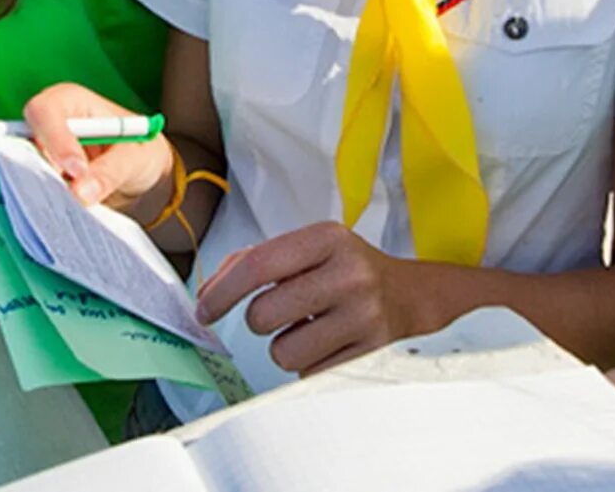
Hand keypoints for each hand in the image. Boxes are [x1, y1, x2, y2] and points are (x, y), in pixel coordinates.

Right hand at [22, 83, 173, 214]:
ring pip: (24, 170)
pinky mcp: (40, 177)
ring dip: (44, 190)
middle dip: (44, 170)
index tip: (76, 170)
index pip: (45, 112)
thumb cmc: (139, 153)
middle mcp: (47, 124)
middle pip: (25, 142)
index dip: (55, 140)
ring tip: (72, 207)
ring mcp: (40, 152)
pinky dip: (45, 202)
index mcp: (70, 101)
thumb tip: (79, 193)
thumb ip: (110, 172)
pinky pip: (30, 190)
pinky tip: (66, 213)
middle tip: (70, 195)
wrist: (139, 177)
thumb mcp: (135, 158)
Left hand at [195, 222, 421, 376]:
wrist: (410, 295)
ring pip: (283, 352)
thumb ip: (254, 263)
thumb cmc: (346, 270)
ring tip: (310, 329)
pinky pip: (309, 374)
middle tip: (282, 313)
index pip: (258, 266)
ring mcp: (363, 317)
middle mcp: (350, 274)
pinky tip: (330, 343)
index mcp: (328, 239)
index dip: (222, 293)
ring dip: (286, 346)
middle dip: (260, 319)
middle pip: (263, 314)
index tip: (205, 310)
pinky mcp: (369, 355)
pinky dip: (310, 364)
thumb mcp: (309, 249)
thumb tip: (207, 295)